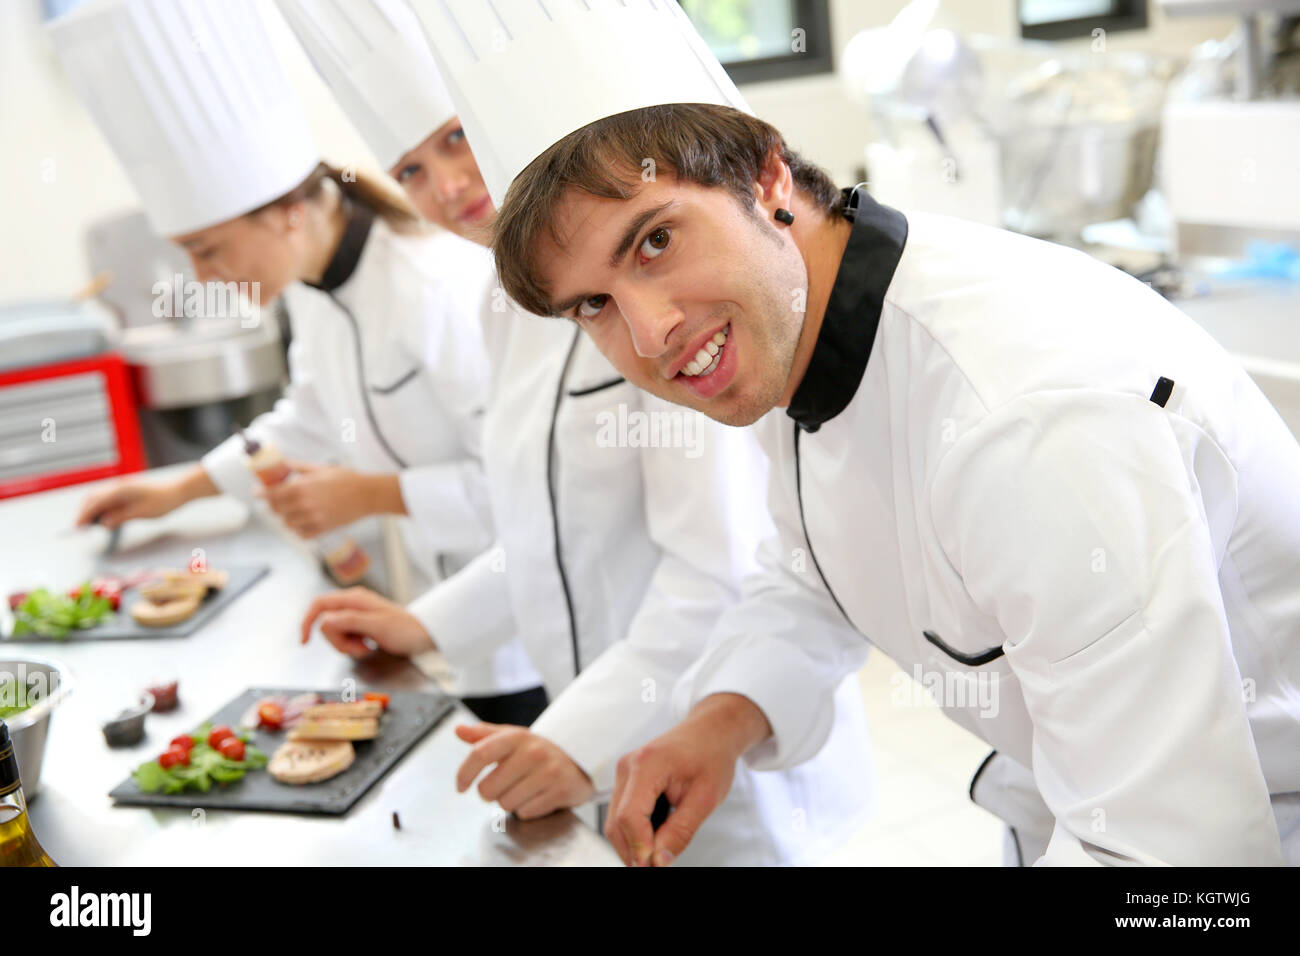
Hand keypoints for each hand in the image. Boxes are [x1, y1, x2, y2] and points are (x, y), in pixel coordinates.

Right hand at [74, 467, 209, 528]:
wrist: (179, 490)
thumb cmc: (163, 501)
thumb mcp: (141, 513)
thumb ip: (120, 517)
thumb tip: (103, 524)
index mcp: (120, 490)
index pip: (95, 503)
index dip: (84, 515)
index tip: (78, 528)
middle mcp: (118, 486)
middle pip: (93, 498)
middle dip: (84, 513)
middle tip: (80, 529)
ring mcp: (121, 487)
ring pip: (99, 498)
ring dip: (92, 510)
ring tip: (89, 526)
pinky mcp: (126, 490)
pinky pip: (108, 499)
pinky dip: (102, 508)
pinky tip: (103, 519)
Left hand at [261, 463, 387, 537]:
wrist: (368, 495)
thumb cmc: (347, 479)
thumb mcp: (321, 468)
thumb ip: (299, 467)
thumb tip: (283, 463)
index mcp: (302, 487)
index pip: (273, 494)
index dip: (262, 494)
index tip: (257, 494)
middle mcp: (305, 504)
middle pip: (278, 510)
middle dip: (276, 505)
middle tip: (279, 501)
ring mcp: (313, 518)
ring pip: (288, 524)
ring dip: (287, 518)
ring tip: (293, 512)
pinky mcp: (323, 528)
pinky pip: (302, 534)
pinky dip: (300, 530)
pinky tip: (304, 523)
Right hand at [299, 587, 434, 657]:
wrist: (424, 635)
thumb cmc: (406, 630)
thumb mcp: (377, 627)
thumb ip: (351, 621)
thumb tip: (326, 619)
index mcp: (354, 599)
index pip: (319, 605)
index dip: (307, 622)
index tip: (304, 643)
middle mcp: (352, 604)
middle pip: (326, 623)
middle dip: (337, 641)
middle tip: (359, 647)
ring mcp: (356, 614)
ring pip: (334, 633)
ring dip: (347, 646)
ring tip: (367, 647)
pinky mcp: (360, 625)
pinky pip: (345, 638)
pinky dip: (353, 646)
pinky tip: (368, 646)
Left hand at [455, 724, 593, 818]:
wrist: (578, 761)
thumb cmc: (536, 751)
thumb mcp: (512, 738)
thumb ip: (483, 736)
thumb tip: (458, 730)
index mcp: (517, 737)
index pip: (480, 754)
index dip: (464, 773)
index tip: (460, 787)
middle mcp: (533, 752)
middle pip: (488, 788)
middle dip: (491, 793)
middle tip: (504, 785)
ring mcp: (549, 771)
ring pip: (506, 804)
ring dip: (510, 802)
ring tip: (524, 789)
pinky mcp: (561, 791)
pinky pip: (526, 813)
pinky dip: (527, 809)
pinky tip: (537, 796)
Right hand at [605, 693, 770, 866]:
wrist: (711, 731)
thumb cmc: (712, 757)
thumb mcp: (705, 799)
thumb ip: (680, 832)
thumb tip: (658, 862)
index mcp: (647, 765)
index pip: (630, 816)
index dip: (639, 848)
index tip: (654, 867)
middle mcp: (628, 766)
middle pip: (616, 823)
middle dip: (633, 851)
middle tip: (657, 867)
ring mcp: (625, 771)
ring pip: (615, 821)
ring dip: (634, 843)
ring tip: (661, 851)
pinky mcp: (627, 778)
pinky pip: (622, 812)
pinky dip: (636, 831)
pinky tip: (657, 835)